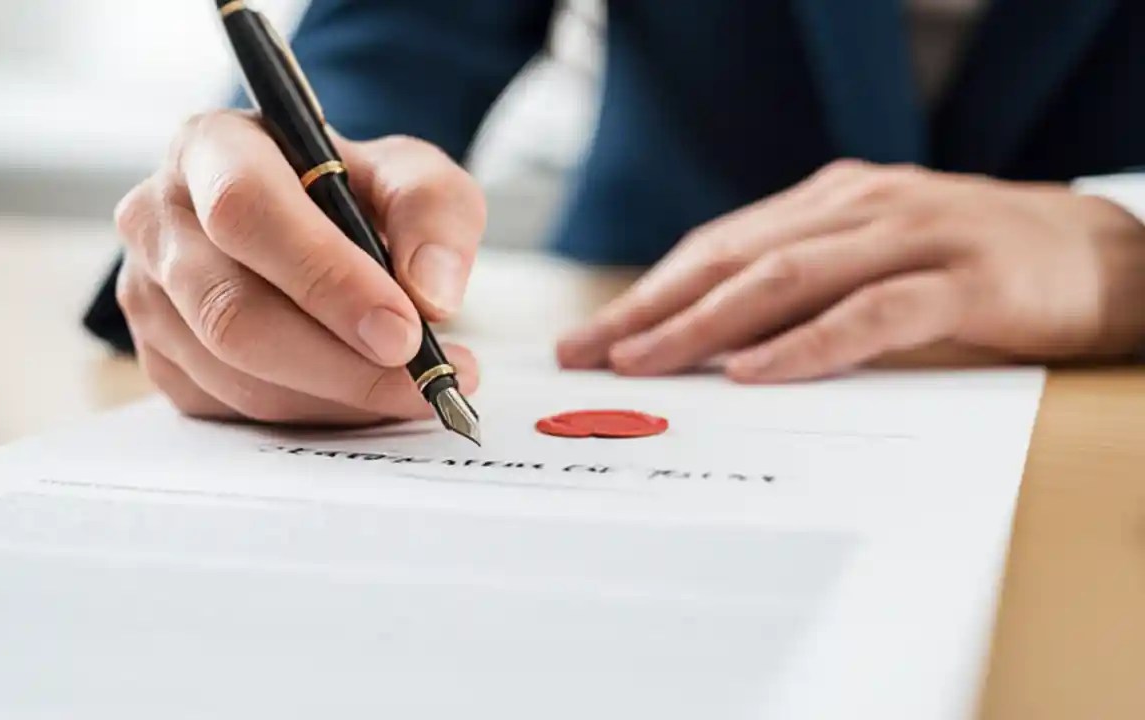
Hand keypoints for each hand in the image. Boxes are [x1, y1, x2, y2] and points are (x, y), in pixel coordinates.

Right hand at [114, 110, 484, 422]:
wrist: (317, 226)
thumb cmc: (355, 193)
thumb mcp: (412, 176)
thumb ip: (434, 216)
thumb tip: (430, 296)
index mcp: (211, 146)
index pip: (245, 210)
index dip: (325, 278)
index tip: (403, 331)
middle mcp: (158, 217)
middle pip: (232, 311)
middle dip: (340, 362)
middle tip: (422, 384)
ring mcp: (146, 295)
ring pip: (236, 373)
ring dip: (337, 396)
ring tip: (412, 389)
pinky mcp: (158, 359)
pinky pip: (235, 409)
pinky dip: (314, 414)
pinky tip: (362, 394)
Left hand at [558, 160, 1144, 381]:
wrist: (1102, 254)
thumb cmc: (975, 268)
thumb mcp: (877, 262)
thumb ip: (807, 289)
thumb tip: (714, 346)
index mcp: (831, 202)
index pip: (718, 248)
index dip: (649, 292)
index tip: (591, 336)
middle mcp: (860, 207)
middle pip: (734, 260)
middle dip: (652, 309)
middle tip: (588, 352)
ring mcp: (912, 238)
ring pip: (787, 279)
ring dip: (706, 324)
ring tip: (645, 360)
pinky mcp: (964, 281)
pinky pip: (871, 314)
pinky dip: (808, 344)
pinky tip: (756, 372)